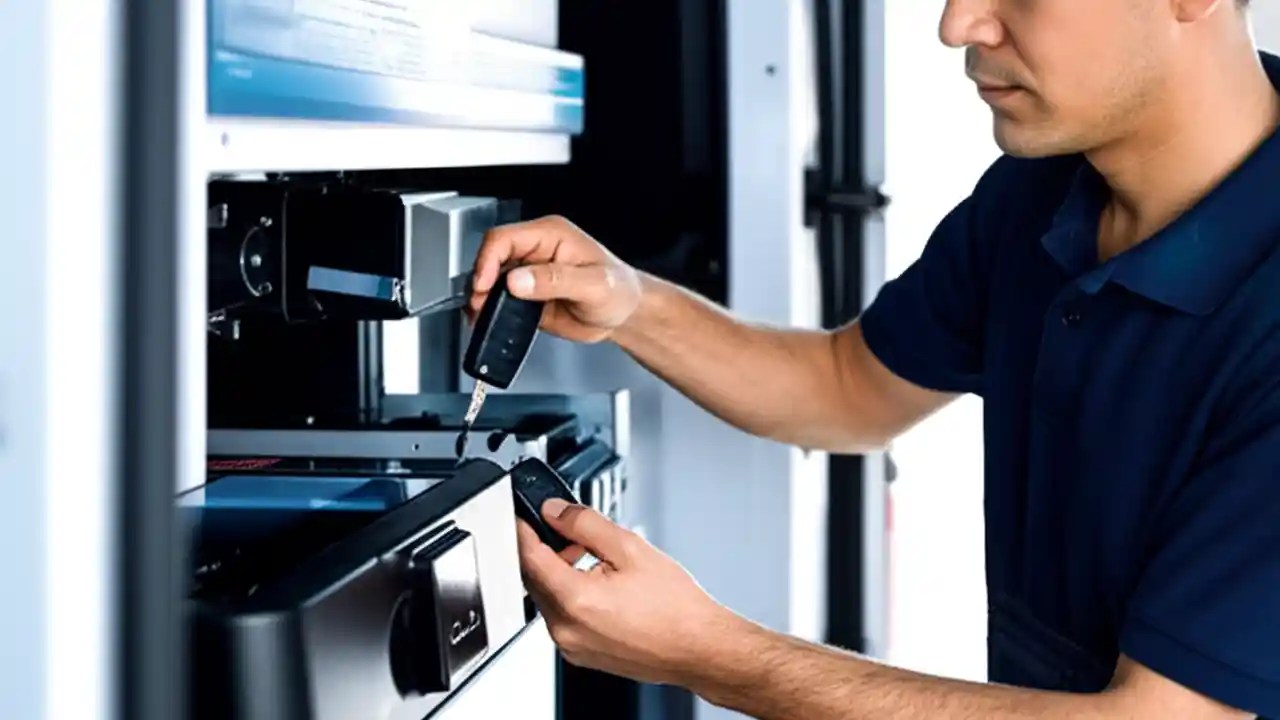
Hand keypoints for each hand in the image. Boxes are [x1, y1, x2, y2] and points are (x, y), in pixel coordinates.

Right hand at [469, 215, 642, 342]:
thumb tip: (518, 279)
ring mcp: (529, 274)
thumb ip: (555, 280)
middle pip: (492, 258)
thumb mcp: (594, 284)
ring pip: (491, 280)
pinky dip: (490, 312)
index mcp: (550, 235)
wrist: (624, 316)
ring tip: (481, 315)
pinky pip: (500, 301)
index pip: (505, 238)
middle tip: (480, 304)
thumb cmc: (619, 291)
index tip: (485, 284)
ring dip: (482, 298)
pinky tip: (490, 322)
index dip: (488, 260)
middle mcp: (535, 251)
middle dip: (481, 281)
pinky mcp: (526, 297)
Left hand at [516, 499, 741, 684]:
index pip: (529, 557)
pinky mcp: (580, 654)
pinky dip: (570, 596)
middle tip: (573, 534)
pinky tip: (600, 585)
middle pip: (534, 579)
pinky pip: (561, 618)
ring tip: (596, 560)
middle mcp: (567, 629)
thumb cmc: (676, 608)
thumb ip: (585, 524)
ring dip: (559, 573)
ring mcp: (572, 646)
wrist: (698, 648)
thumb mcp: (631, 549)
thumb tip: (555, 511)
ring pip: (547, 598)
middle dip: (547, 551)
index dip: (523, 529)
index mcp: (576, 601)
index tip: (523, 515)